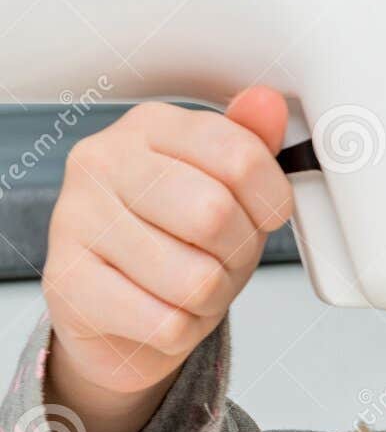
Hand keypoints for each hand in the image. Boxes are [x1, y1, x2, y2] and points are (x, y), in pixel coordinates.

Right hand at [43, 87, 293, 396]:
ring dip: (212, 295)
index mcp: (149, 125)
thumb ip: (249, 146)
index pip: (239, 155)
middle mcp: (102, 162)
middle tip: (225, 255)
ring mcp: (75, 220)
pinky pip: (166, 322)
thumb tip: (266, 103)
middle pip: (214, 214)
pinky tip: (164, 309)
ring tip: (194, 283)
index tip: (268, 213)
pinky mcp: (67, 282)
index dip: (272, 199)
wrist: (119, 309)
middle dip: (239, 250)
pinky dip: (183, 328)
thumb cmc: (180, 240)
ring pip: (195, 277)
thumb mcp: (227, 188)